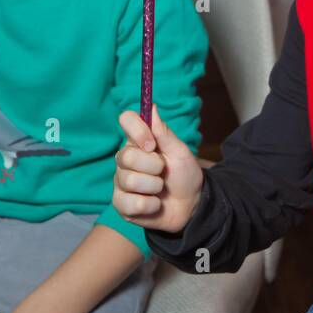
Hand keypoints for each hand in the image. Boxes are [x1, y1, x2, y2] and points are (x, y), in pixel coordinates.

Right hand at [114, 103, 202, 234]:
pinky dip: (150, 205)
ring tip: (161, 189)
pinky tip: (155, 204)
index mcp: (139, 141)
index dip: (138, 130)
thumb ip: (164, 133)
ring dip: (154, 187)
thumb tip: (152, 108)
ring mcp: (121, 182)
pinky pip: (131, 203)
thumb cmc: (184, 175)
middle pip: (127, 156)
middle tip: (163, 171)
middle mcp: (126, 159)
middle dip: (153, 166)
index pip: (126, 120)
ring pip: (130, 180)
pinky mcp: (121, 204)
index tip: (152, 144)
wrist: (191, 205)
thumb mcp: (180, 152)